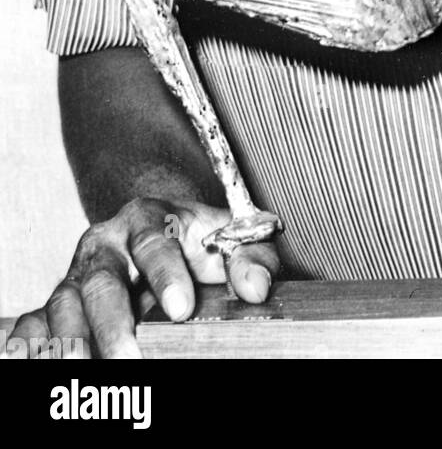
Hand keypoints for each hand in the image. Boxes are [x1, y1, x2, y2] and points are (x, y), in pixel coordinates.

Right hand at [9, 196, 278, 359]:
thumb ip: (251, 257)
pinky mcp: (58, 304)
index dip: (166, 273)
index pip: (153, 242)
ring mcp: (77, 275)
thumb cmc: (198, 241)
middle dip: (114, 322)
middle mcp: (105, 245)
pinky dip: (33, 346)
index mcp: (148, 220)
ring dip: (71, 340)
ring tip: (83, 370)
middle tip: (130, 356)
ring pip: (64, 305)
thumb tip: (257, 288)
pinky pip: (34, 324)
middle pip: (102, 281)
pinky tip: (42, 365)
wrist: (160, 230)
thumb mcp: (229, 239)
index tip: (182, 307)